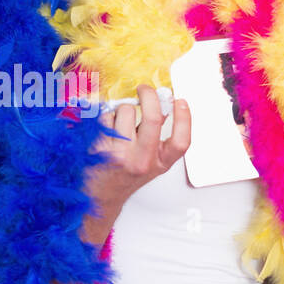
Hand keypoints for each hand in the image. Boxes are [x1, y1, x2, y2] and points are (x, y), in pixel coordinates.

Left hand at [84, 85, 190, 230]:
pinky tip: (106, 131)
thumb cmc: (127, 174)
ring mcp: (120, 154)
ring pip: (125, 111)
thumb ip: (159, 135)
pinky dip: (106, 117)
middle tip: (144, 89)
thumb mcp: (151, 159)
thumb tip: (163, 102)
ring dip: (122, 110)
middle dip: (149, 95)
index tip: (180, 101)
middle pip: (153, 118)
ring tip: (119, 125)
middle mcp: (142, 160)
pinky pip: (105, 117)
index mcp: (160, 163)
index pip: (181, 142)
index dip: (184, 118)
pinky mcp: (99, 148)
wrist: (101, 194)